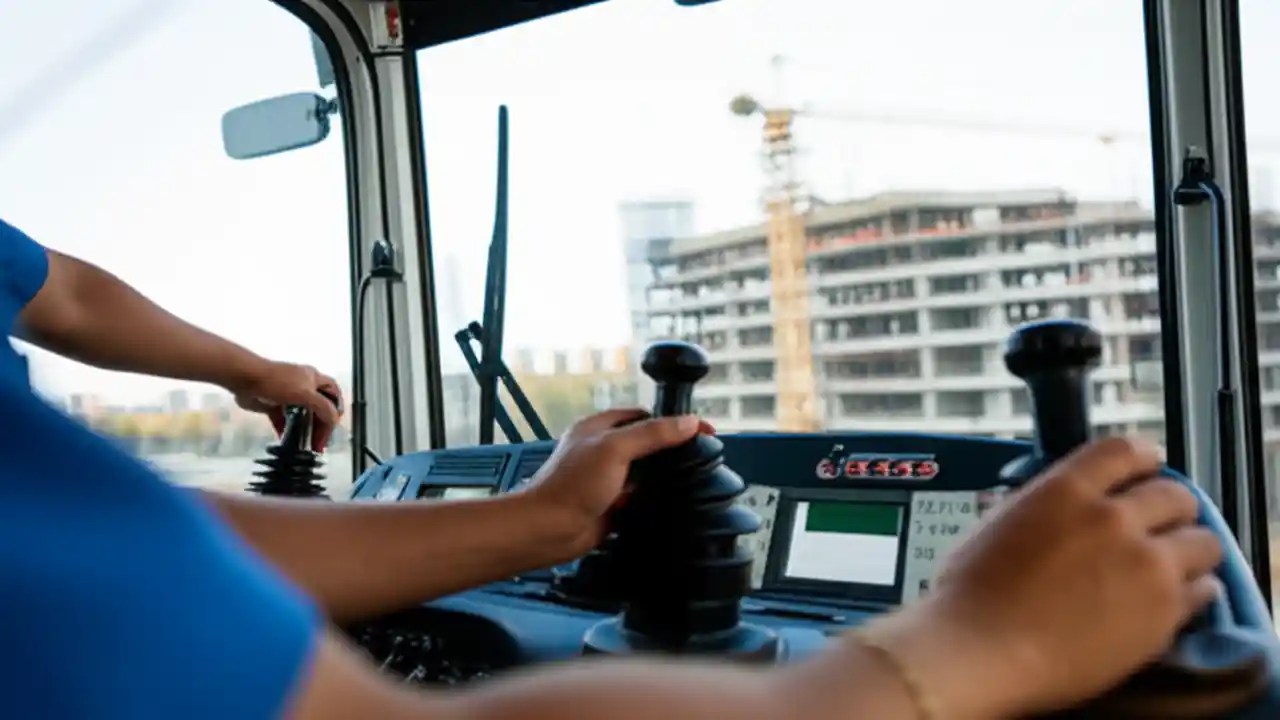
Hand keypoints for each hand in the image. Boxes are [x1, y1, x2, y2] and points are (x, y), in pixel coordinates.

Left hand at [231, 360, 344, 451]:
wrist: (246, 378)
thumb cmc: (278, 382)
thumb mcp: (306, 394)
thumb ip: (324, 408)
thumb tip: (334, 421)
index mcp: (315, 379)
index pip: (333, 397)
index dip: (335, 414)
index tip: (329, 432)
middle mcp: (304, 387)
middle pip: (319, 408)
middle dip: (321, 426)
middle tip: (318, 445)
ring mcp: (288, 396)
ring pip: (302, 416)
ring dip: (306, 430)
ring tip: (306, 446)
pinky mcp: (273, 405)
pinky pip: (283, 421)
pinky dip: (286, 431)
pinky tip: (287, 441)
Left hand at [524, 408, 714, 557]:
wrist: (549, 530)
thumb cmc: (574, 485)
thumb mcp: (615, 449)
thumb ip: (652, 434)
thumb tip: (689, 423)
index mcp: (599, 427)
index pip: (643, 416)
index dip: (672, 421)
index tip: (702, 430)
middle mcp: (602, 450)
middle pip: (646, 443)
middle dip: (672, 448)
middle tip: (703, 455)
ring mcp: (606, 479)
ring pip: (644, 472)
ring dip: (665, 475)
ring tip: (697, 478)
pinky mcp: (611, 505)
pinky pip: (640, 497)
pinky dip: (655, 498)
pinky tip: (675, 502)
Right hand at [865, 437, 1221, 719]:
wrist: (980, 650)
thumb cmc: (970, 594)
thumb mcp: (999, 524)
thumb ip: (1045, 508)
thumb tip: (1063, 511)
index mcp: (1066, 490)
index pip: (1126, 451)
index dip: (1144, 459)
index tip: (1147, 470)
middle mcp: (1112, 518)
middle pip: (1175, 494)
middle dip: (1170, 509)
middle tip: (1157, 527)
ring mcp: (1144, 564)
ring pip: (1203, 541)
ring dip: (1187, 550)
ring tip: (1169, 567)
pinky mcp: (1163, 612)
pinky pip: (1204, 590)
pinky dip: (1191, 592)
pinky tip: (1169, 600)